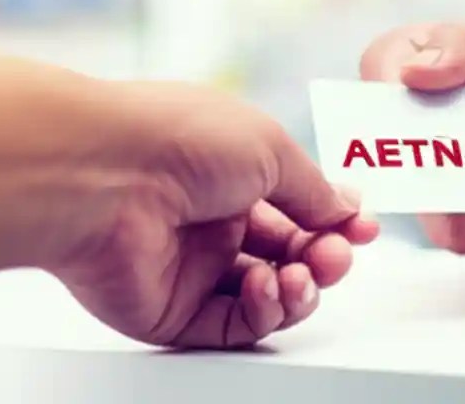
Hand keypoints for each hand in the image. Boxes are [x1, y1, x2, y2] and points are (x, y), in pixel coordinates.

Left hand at [48, 83, 379, 349]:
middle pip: (287, 255)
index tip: (362, 227)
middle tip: (337, 255)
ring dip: (299, 289)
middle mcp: (210, 220)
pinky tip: (269, 286)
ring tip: (302, 275)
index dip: (333, 220)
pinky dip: (264, 313)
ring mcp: (191, 267)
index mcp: (231, 173)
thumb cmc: (180, 139)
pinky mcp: (170, 310)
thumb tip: (346, 207)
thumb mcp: (271, 148)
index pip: (295, 208)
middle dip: (324, 257)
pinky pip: (232, 324)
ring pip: (266, 296)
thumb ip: (314, 188)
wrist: (102, 174)